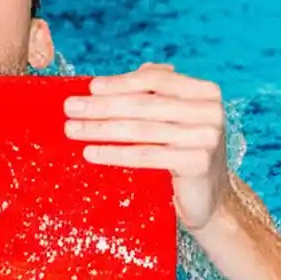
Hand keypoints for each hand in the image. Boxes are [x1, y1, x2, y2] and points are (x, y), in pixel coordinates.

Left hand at [63, 63, 228, 230]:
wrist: (209, 199)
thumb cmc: (183, 153)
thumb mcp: (172, 118)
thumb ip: (151, 94)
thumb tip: (104, 84)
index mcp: (205, 91)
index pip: (156, 80)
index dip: (120, 82)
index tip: (90, 87)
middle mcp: (210, 111)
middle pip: (144, 105)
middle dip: (102, 106)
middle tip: (70, 108)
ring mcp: (206, 137)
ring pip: (141, 130)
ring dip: (101, 129)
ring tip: (73, 130)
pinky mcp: (197, 163)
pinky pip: (145, 155)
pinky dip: (114, 153)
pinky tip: (90, 153)